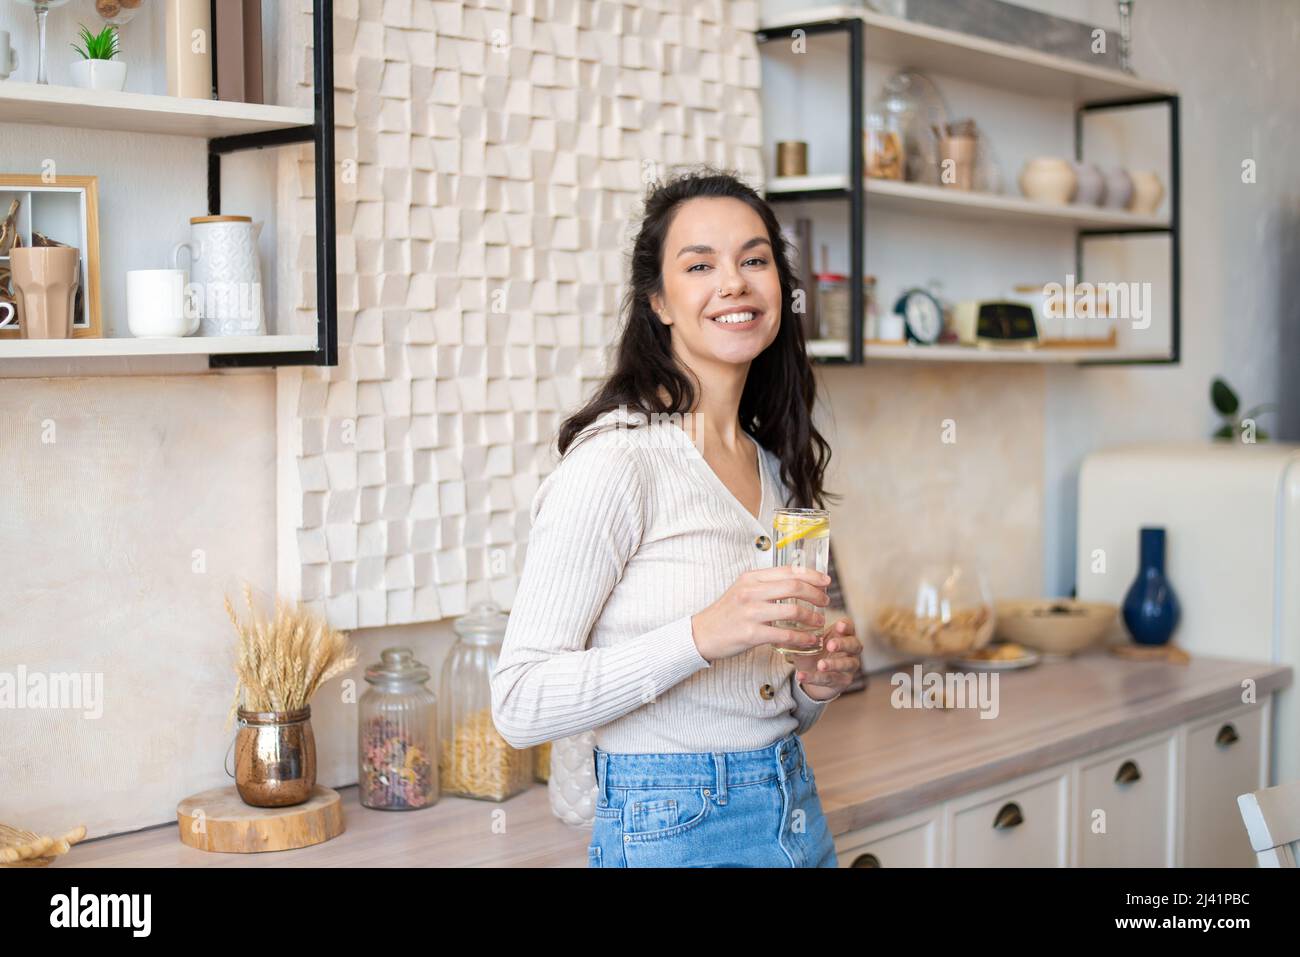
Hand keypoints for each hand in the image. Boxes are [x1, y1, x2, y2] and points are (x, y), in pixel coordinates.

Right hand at [691, 565, 830, 662]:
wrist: (701, 634)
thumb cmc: (727, 613)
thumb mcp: (743, 590)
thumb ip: (766, 584)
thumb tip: (797, 582)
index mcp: (751, 577)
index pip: (789, 570)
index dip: (812, 575)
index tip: (826, 582)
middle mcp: (751, 591)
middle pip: (794, 587)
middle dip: (816, 594)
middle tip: (825, 601)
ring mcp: (751, 612)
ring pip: (793, 610)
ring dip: (812, 617)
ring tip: (818, 621)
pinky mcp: (751, 633)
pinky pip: (785, 634)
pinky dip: (802, 638)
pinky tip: (810, 640)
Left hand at [795, 617, 861, 700]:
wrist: (813, 676)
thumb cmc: (813, 652)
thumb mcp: (807, 643)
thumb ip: (800, 636)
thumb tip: (784, 633)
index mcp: (843, 634)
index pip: (849, 626)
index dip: (846, 626)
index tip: (838, 625)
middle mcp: (851, 649)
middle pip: (854, 644)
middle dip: (842, 644)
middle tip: (830, 645)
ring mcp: (850, 665)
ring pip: (847, 664)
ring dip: (834, 664)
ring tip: (820, 665)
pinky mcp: (843, 681)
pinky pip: (831, 679)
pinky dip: (815, 678)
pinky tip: (802, 676)